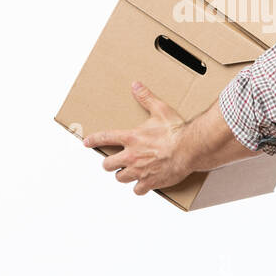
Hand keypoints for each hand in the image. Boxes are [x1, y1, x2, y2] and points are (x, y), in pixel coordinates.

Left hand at [82, 81, 191, 195]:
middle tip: (114, 162)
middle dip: (109, 163)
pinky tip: (143, 184)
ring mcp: (139, 171)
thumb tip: (136, 85)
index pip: (105, 138)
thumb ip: (146, 98)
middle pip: (107, 165)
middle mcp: (131, 156)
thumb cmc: (176, 130)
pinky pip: (137, 190)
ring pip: (120, 178)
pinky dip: (139, 188)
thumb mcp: (160, 110)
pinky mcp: (150, 182)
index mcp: (131, 138)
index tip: (86, 142)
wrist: (189, 148)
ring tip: (128, 172)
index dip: (93, 140)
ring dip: (123, 175)